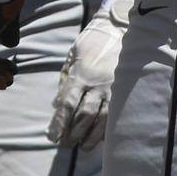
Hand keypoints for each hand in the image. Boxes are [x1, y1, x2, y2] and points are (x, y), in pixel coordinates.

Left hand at [48, 0, 132, 150]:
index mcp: (82, 73)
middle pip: (83, 116)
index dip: (59, 122)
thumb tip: (56, 104)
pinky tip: (99, 137)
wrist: (120, 30)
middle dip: (72, 133)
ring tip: (80, 146)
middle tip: (64, 144)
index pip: (67, 104)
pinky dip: (106, 129)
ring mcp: (114, 90)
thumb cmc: (92, 41)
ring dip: (89, 136)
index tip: (51, 135)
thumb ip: (65, 79)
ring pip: (101, 120)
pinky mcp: (125, 93)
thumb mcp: (73, 55)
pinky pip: (115, 116)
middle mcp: (98, 84)